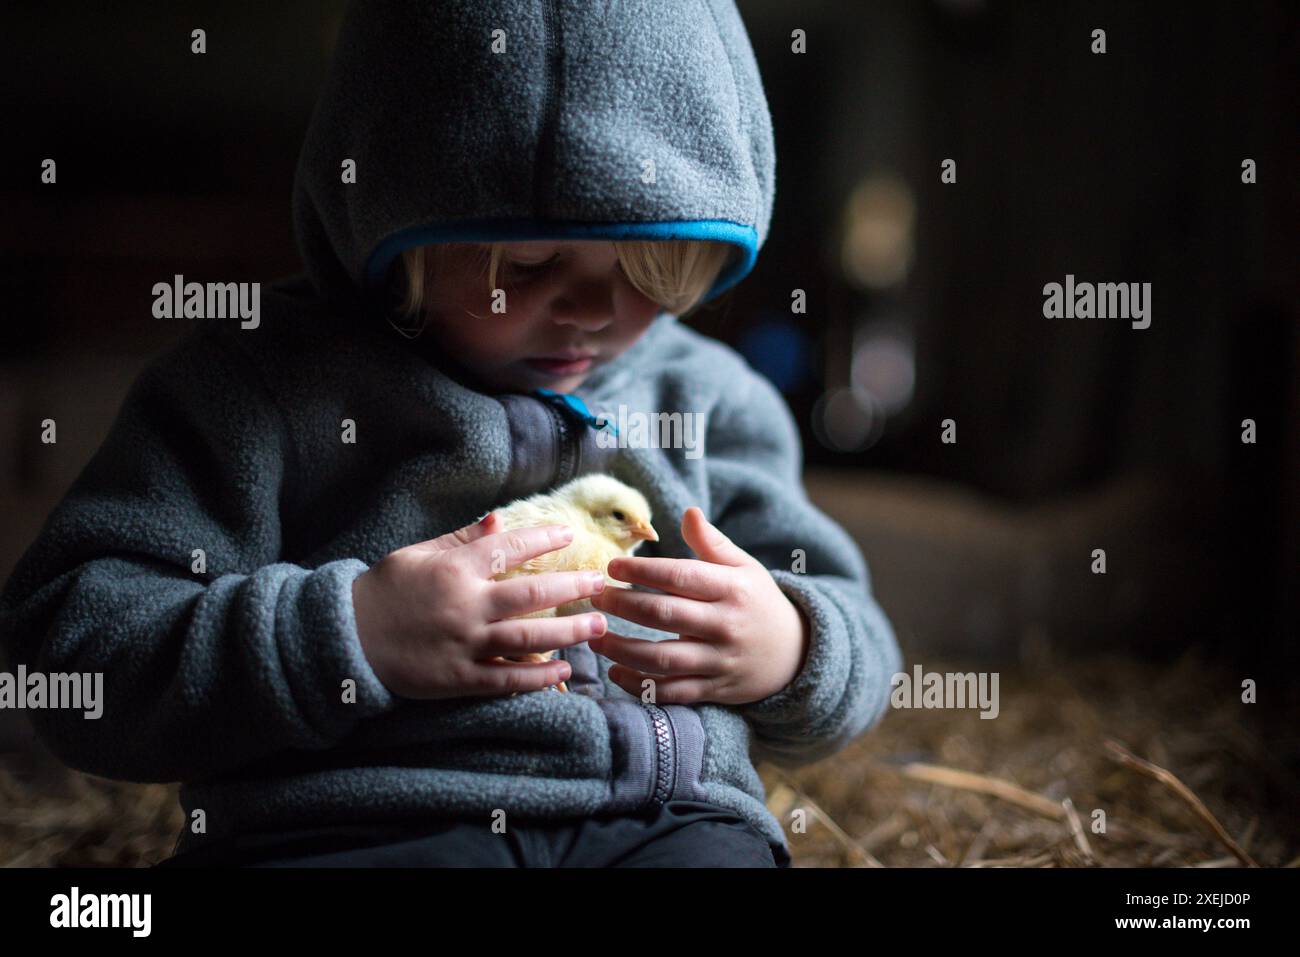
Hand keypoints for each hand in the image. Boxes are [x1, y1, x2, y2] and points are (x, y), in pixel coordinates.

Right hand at [351, 512, 608, 698]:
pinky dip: (539, 676)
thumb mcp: (416, 555)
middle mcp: (465, 606)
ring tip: (598, 626)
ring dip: (569, 632)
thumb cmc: (382, 592)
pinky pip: (508, 679)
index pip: (510, 548)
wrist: (343, 639)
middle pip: (533, 594)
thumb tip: (499, 519)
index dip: (544, 539)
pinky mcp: (459, 679)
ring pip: (529, 638)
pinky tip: (563, 670)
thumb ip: (461, 540)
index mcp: (454, 570)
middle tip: (602, 583)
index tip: (570, 537)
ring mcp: (464, 645)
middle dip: (573, 588)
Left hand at [589, 506, 809, 704]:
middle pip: (665, 615)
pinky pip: (671, 691)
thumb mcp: (744, 568)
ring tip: (595, 637)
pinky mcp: (714, 690)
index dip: (642, 571)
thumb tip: (688, 512)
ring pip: (662, 658)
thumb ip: (712, 543)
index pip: (680, 576)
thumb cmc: (757, 602)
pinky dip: (640, 686)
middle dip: (623, 606)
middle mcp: (725, 625)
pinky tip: (615, 672)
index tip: (612, 566)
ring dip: (622, 649)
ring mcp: (719, 661)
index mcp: (731, 589)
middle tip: (595, 598)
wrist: (795, 654)